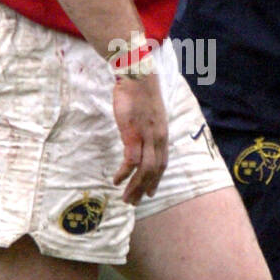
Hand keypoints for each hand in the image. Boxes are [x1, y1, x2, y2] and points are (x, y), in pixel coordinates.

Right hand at [112, 71, 168, 203]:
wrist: (138, 76)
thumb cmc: (140, 93)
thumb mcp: (148, 114)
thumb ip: (147, 129)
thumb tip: (140, 139)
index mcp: (162, 135)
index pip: (162, 163)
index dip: (156, 180)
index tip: (150, 193)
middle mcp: (158, 139)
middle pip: (154, 171)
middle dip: (144, 189)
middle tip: (134, 202)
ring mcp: (146, 137)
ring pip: (144, 170)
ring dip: (135, 187)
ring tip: (126, 198)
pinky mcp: (133, 134)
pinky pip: (131, 160)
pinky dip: (124, 173)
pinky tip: (117, 180)